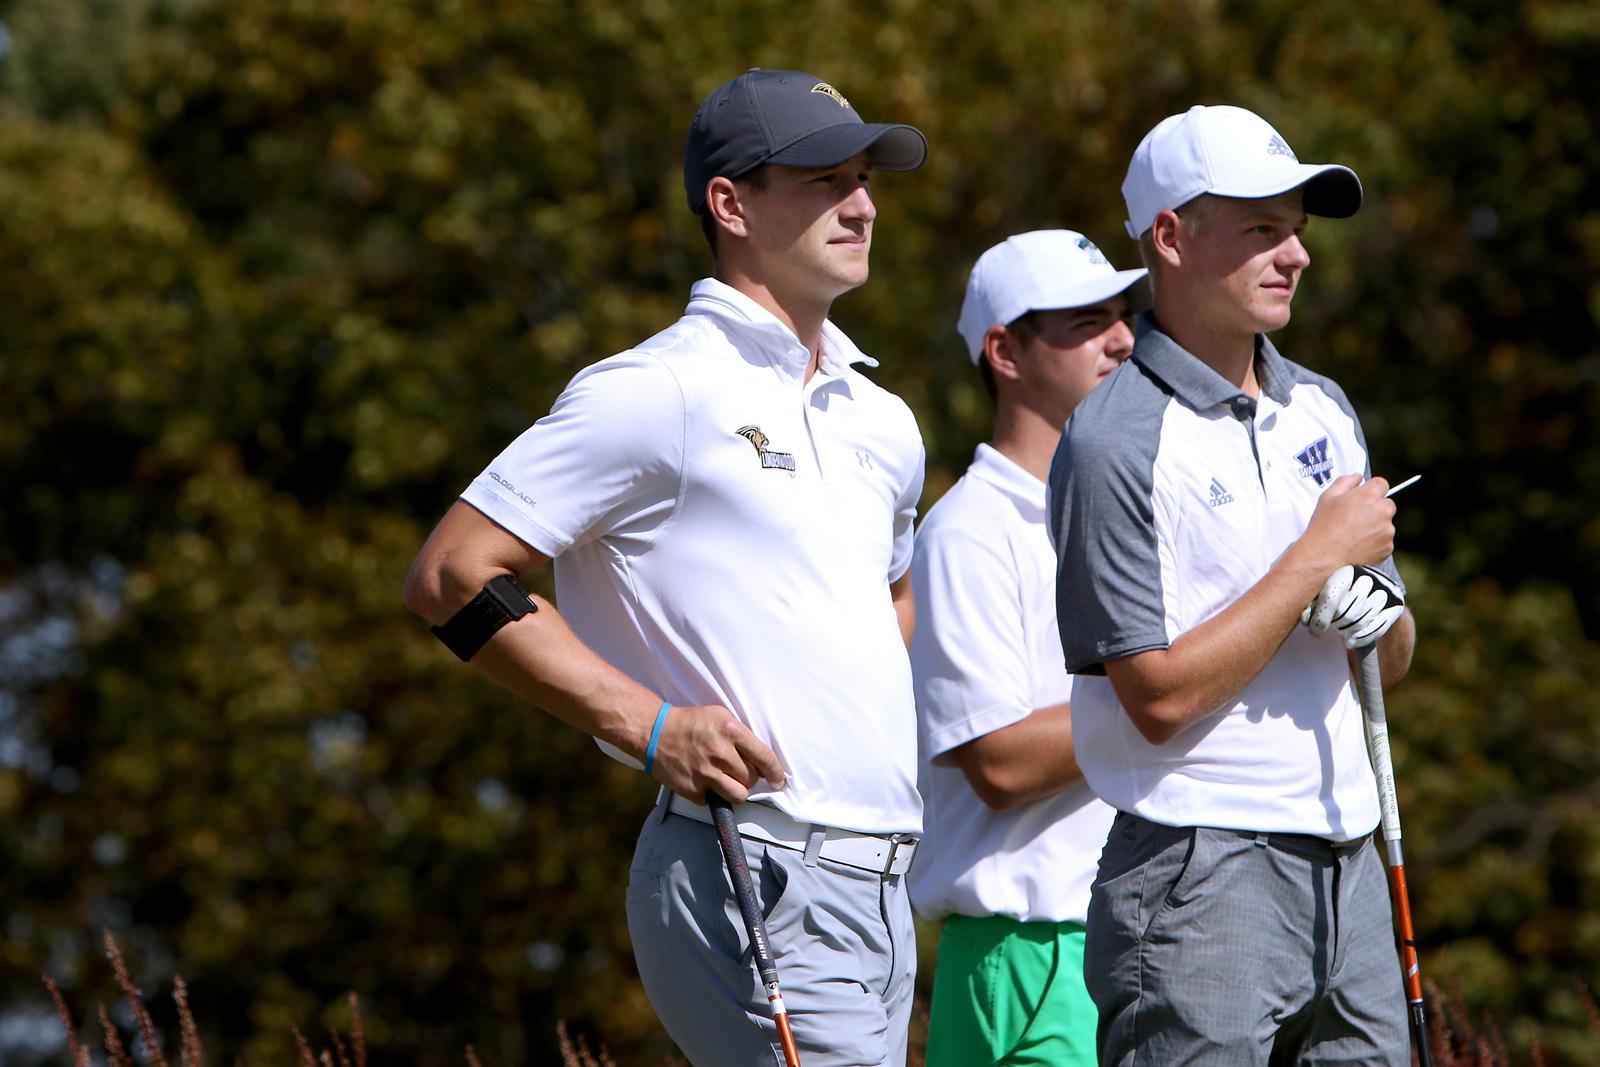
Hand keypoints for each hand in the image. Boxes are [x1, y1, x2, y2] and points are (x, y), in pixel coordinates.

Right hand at [649, 704, 786, 803]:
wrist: (655, 732)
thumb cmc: (690, 723)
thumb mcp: (721, 717)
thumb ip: (742, 736)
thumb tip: (763, 760)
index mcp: (730, 731)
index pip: (765, 758)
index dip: (776, 772)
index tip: (779, 780)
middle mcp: (720, 753)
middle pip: (752, 779)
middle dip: (748, 777)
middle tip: (736, 769)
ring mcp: (706, 773)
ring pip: (739, 795)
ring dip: (736, 789)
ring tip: (726, 779)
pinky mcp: (693, 789)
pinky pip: (715, 800)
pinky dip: (712, 793)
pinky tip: (703, 779)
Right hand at [1300, 474, 1395, 568]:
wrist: (1324, 554)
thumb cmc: (1324, 524)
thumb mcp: (1328, 496)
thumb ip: (1346, 481)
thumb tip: (1358, 477)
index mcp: (1370, 494)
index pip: (1382, 484)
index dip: (1371, 490)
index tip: (1363, 498)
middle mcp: (1383, 510)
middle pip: (1387, 504)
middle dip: (1376, 509)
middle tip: (1356, 518)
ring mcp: (1387, 530)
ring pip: (1385, 524)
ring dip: (1375, 527)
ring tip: (1354, 534)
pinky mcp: (1387, 547)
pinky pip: (1384, 541)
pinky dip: (1375, 543)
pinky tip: (1358, 545)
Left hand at [1301, 564, 1405, 647]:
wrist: (1372, 598)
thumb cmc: (1339, 598)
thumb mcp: (1323, 597)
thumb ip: (1311, 606)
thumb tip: (1305, 619)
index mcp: (1346, 569)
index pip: (1332, 596)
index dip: (1321, 617)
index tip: (1314, 631)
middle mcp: (1368, 576)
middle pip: (1347, 612)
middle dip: (1335, 625)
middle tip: (1331, 628)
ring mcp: (1385, 589)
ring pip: (1361, 621)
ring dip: (1347, 631)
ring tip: (1341, 630)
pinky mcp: (1396, 604)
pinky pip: (1378, 628)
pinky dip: (1362, 638)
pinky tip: (1350, 642)